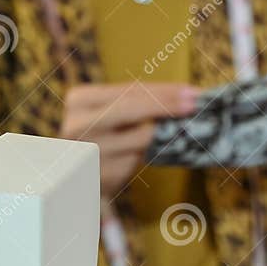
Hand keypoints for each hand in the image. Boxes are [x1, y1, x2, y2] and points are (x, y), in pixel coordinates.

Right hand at [59, 82, 198, 199]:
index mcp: (79, 100)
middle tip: (195, 103)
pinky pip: (137, 160)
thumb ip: (135, 104)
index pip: (130, 90)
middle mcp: (78, 124)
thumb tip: (184, 95)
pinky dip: (149, 154)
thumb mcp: (106, 114)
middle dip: (168, 104)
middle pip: (134, 108)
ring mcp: (89, 152)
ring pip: (141, 136)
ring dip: (166, 131)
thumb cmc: (96, 137)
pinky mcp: (101, 175)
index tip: (191, 90)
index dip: (163, 90)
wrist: (70, 175)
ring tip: (185, 125)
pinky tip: (154, 150)